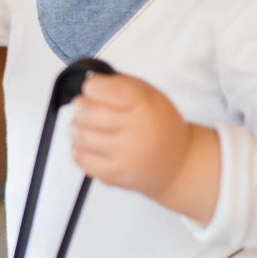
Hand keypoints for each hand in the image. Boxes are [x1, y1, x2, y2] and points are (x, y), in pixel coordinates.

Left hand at [70, 73, 219, 222]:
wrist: (178, 163)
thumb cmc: (158, 123)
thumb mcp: (148, 94)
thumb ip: (119, 83)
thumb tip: (89, 82)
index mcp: (144, 105)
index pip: (106, 89)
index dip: (93, 85)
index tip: (94, 87)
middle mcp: (136, 131)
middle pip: (86, 112)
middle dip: (81, 105)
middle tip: (86, 106)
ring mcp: (125, 156)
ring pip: (79, 135)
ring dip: (78, 127)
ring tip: (90, 126)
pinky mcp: (114, 175)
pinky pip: (80, 159)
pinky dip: (80, 148)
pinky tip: (92, 144)